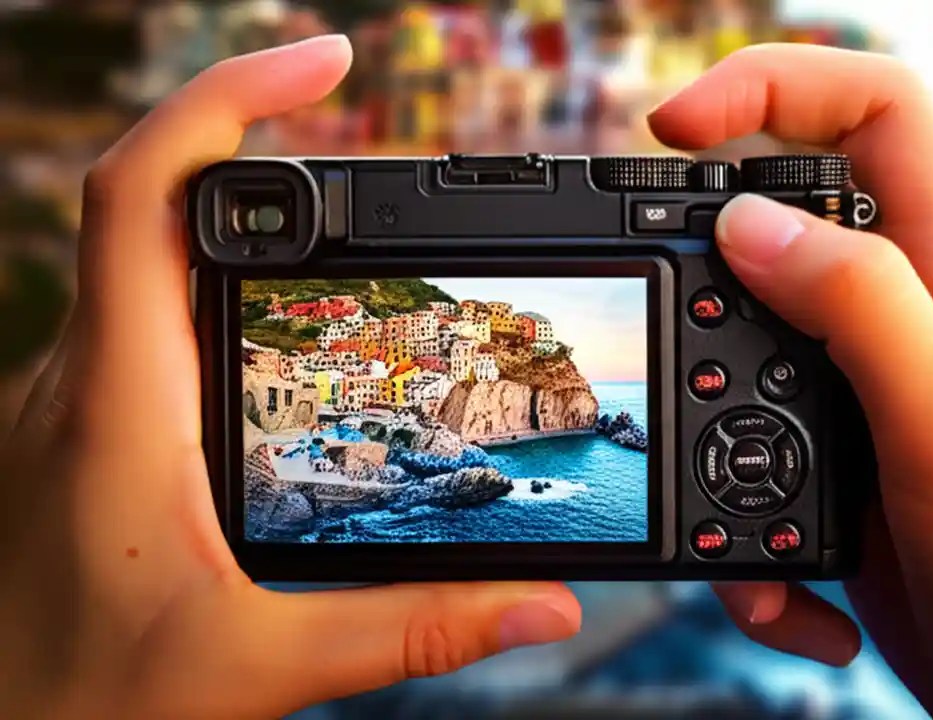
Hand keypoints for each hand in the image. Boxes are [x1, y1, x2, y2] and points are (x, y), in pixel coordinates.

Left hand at [0, 37, 578, 719]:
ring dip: (231, 199)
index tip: (326, 59)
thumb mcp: (258, 667)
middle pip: (150, 194)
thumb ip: (409, 631)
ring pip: (142, 249)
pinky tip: (282, 315)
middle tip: (354, 122)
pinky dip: (218, 270)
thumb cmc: (73, 702)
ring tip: (341, 205)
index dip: (227, 99)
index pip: (144, 194)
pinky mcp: (92, 425)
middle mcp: (89, 377)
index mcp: (121, 403)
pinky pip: (147, 308)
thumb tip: (538, 607)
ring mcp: (82, 396)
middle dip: (248, 129)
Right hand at [650, 44, 932, 717]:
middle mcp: (896, 319)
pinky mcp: (826, 468)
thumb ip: (853, 302)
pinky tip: (786, 591)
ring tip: (734, 533)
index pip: (876, 114)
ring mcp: (856, 394)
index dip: (779, 86)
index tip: (680, 126)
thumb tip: (747, 224)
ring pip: (737, 354)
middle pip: (780, 219)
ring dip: (706, 444)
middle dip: (701, 264)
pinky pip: (739, 466)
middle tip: (656, 314)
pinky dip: (742, 549)